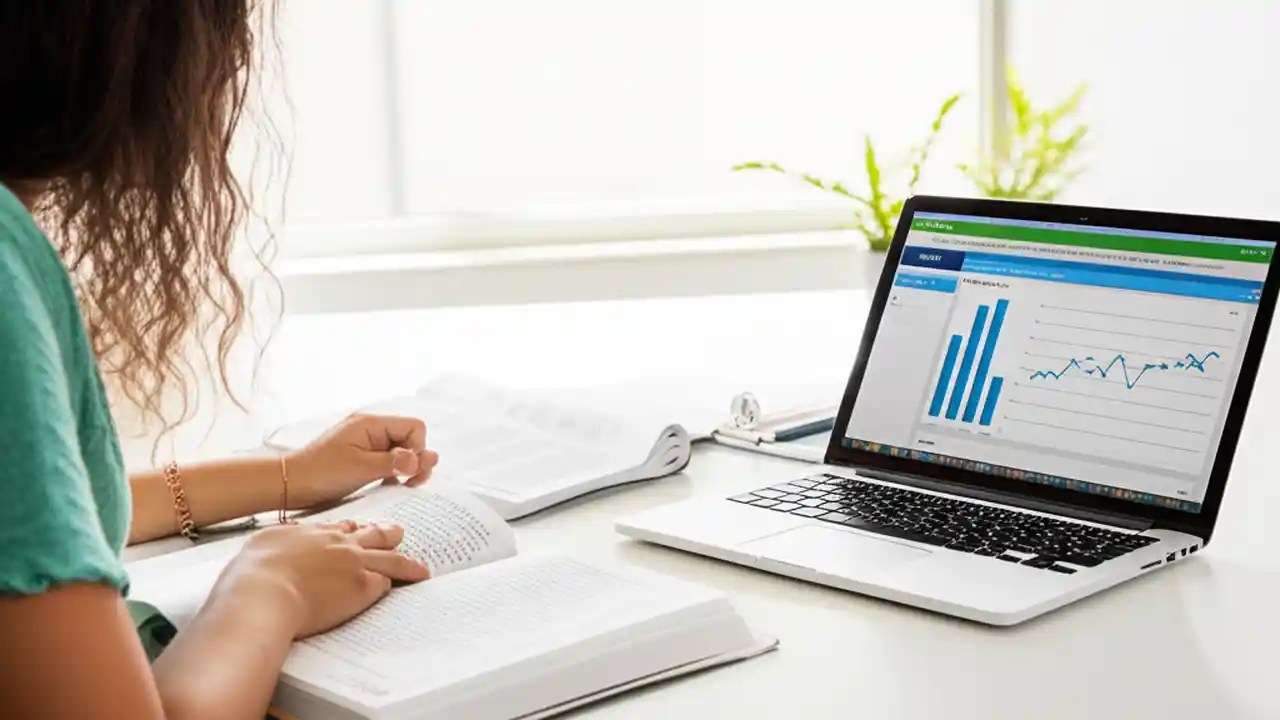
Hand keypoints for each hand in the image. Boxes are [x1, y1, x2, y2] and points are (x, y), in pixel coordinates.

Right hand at [210, 521, 429, 638]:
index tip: (356, 531)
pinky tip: (409, 585)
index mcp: (309, 533)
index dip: (350, 530)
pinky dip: (397, 582)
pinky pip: (386, 581)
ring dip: (406, 560)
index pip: (337, 528)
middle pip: (369, 534)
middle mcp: (335, 543)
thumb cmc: (251, 576)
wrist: (262, 593)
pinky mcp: (362, 585)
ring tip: (420, 567)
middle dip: (385, 533)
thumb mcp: (261, 545)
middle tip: (398, 532)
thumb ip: (277, 541)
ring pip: (389, 557)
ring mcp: (352, 562)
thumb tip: (280, 543)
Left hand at [287, 413, 439, 508]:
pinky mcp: (362, 457)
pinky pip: (388, 461)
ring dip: (406, 468)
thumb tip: (427, 458)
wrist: (289, 484)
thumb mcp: (361, 468)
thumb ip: (395, 462)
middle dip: (415, 459)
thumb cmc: (320, 474)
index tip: (409, 472)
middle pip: (410, 438)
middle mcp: (371, 429)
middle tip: (411, 483)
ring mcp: (367, 443)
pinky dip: (393, 473)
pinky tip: (388, 486)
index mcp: (371, 424)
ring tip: (401, 485)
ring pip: (401, 451)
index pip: (414, 428)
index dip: (418, 449)